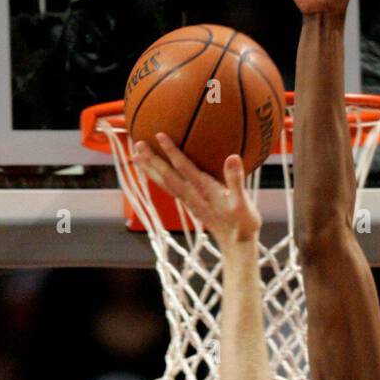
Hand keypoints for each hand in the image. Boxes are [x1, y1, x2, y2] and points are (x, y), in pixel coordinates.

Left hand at [134, 136, 261, 245]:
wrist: (236, 243)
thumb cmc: (242, 223)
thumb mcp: (243, 202)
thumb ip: (236, 180)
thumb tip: (232, 157)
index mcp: (204, 190)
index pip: (184, 168)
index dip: (171, 152)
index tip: (159, 135)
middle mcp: (192, 195)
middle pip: (167, 175)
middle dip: (152, 159)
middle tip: (137, 144)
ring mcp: (189, 201)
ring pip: (164, 182)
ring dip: (149, 169)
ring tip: (136, 156)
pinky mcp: (189, 204)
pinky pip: (169, 188)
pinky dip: (158, 178)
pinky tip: (154, 172)